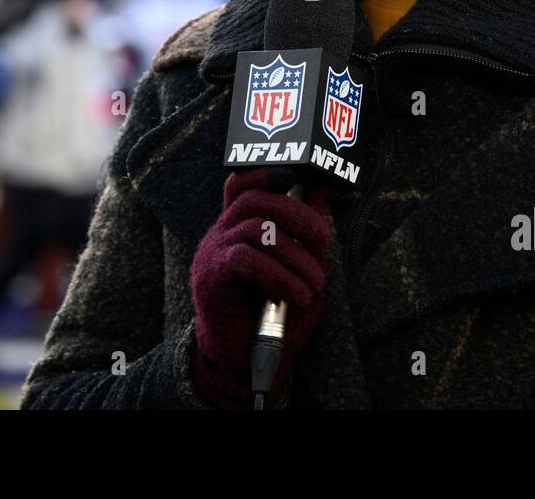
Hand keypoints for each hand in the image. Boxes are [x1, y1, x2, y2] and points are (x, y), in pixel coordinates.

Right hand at [188, 166, 336, 407]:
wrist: (243, 362)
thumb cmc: (272, 313)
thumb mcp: (298, 268)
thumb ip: (306, 232)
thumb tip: (323, 190)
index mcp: (239, 225)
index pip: (245, 183)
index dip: (271, 172)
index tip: (307, 178)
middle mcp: (222, 232)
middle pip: (255, 198)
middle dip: (296, 213)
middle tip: (323, 238)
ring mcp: (212, 252)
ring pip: (257, 230)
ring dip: (296, 257)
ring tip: (315, 284)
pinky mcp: (211, 277)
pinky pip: (247, 260)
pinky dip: (281, 277)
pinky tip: (298, 297)